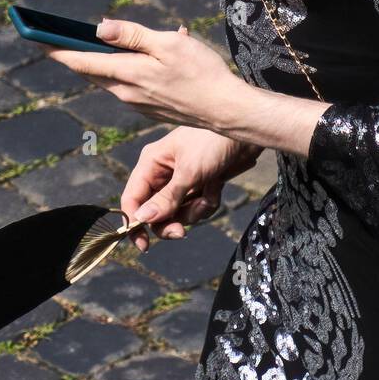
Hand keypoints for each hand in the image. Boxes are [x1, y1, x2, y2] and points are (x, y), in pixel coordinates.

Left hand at [46, 16, 247, 134]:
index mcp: (127, 74)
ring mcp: (136, 103)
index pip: (81, 60)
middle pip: (90, 70)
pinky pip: (126, 85)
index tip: (35, 37)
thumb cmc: (201, 72)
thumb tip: (99, 28)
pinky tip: (139, 58)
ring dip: (98, 61)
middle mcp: (125, 92)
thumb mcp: (169, 44)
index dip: (56, 47)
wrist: (225, 110)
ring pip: (108, 78)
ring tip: (92, 42)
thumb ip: (133, 36)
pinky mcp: (148, 108)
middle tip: (53, 37)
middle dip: (71, 53)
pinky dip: (122, 69)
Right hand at [119, 127, 261, 253]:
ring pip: (179, 213)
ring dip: (195, 209)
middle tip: (181, 232)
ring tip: (208, 193)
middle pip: (155, 212)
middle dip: (171, 221)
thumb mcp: (189, 171)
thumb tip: (141, 219)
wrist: (246, 134)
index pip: (132, 198)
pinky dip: (208, 202)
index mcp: (152, 163)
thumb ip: (166, 198)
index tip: (144, 245)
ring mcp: (182, 181)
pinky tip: (217, 186)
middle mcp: (163, 173)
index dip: (133, 223)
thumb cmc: (213, 142)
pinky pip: (197, 207)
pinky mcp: (200, 185)